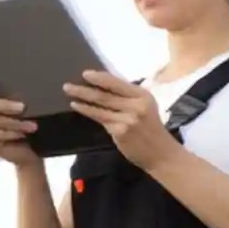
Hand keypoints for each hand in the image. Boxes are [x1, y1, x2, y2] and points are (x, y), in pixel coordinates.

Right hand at [0, 82, 40, 166]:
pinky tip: (23, 134)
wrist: (26, 150)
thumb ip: (15, 99)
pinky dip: (11, 133)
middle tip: (23, 107)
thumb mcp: (20, 111)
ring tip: (32, 125)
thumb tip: (24, 89)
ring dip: (15, 122)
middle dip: (5, 104)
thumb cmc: (22, 125)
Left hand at [64, 71, 181, 170]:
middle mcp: (136, 105)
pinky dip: (87, 111)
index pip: (117, 82)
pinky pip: (100, 118)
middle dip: (85, 88)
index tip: (85, 73)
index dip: (100, 78)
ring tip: (69, 93)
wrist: (161, 154)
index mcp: (143, 95)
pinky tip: (78, 106)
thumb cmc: (151, 130)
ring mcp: (128, 118)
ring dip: (82, 98)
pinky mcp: (120, 131)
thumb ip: (128, 98)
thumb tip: (104, 87)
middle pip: (106, 94)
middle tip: (67, 85)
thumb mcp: (145, 108)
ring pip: (101, 105)